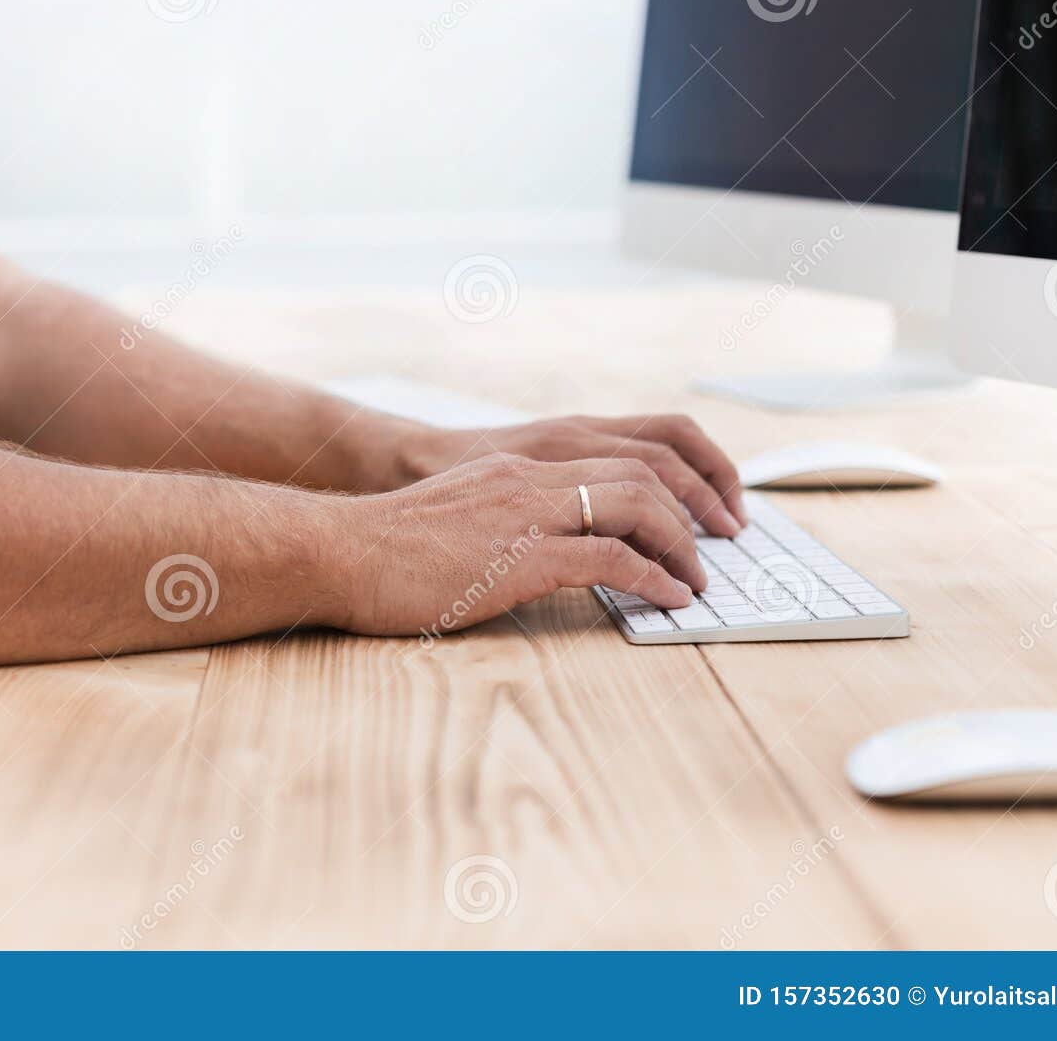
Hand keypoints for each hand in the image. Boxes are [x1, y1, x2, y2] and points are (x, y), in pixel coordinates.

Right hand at [329, 453, 707, 637]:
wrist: (340, 553)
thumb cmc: (385, 551)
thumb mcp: (456, 522)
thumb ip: (501, 523)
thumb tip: (538, 555)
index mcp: (515, 470)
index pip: (615, 457)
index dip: (667, 484)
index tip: (691, 518)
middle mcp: (528, 479)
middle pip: (640, 471)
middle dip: (692, 507)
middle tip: (717, 545)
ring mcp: (525, 514)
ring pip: (635, 505)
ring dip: (681, 543)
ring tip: (699, 578)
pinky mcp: (519, 557)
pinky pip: (609, 557)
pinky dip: (653, 577)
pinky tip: (669, 598)